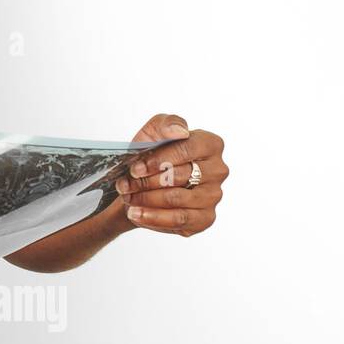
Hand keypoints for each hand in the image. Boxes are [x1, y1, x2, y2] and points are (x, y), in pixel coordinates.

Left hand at [115, 113, 227, 236]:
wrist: (142, 184)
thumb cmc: (151, 155)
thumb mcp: (152, 132)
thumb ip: (166, 123)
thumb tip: (180, 132)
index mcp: (210, 144)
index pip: (187, 149)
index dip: (158, 160)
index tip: (135, 169)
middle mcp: (218, 170)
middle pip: (180, 176)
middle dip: (146, 182)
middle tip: (125, 185)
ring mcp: (213, 195)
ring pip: (177, 199)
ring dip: (146, 200)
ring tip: (127, 198)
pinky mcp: (205, 218)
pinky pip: (179, 220)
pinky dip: (153, 218)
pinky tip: (136, 214)